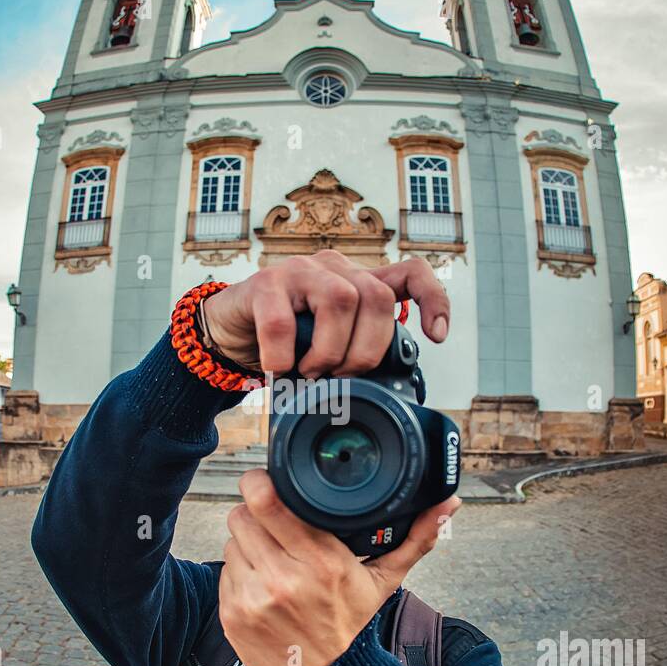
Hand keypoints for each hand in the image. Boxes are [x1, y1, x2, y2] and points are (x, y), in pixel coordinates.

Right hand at [201, 249, 449, 377]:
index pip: (411, 273)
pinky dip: (283, 355)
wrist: (230, 329)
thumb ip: (355, 355)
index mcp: (358, 284)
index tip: (436, 337)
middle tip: (342, 378)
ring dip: (329, 351)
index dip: (432, 300)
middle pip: (378, 298)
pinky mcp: (264, 283)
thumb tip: (382, 396)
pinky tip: (278, 370)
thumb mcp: (328, 346)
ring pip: (340, 301)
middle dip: (367, 350)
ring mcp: (300, 271)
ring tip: (310, 373)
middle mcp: (335, 269)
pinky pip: (281, 321)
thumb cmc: (285, 342)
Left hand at [219, 470, 461, 665]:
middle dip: (254, 511)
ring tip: (271, 555)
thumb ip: (415, 538)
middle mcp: (285, 578)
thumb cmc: (353, 624)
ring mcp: (255, 598)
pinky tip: (261, 581)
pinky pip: (225, 570)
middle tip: (270, 519)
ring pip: (233, 540)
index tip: (265, 481)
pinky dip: (240, 569)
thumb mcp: (385, 580)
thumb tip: (450, 505)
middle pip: (243, 515)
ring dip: (247, 541)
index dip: (260, 484)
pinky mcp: (234, 615)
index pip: (268, 503)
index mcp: (323, 562)